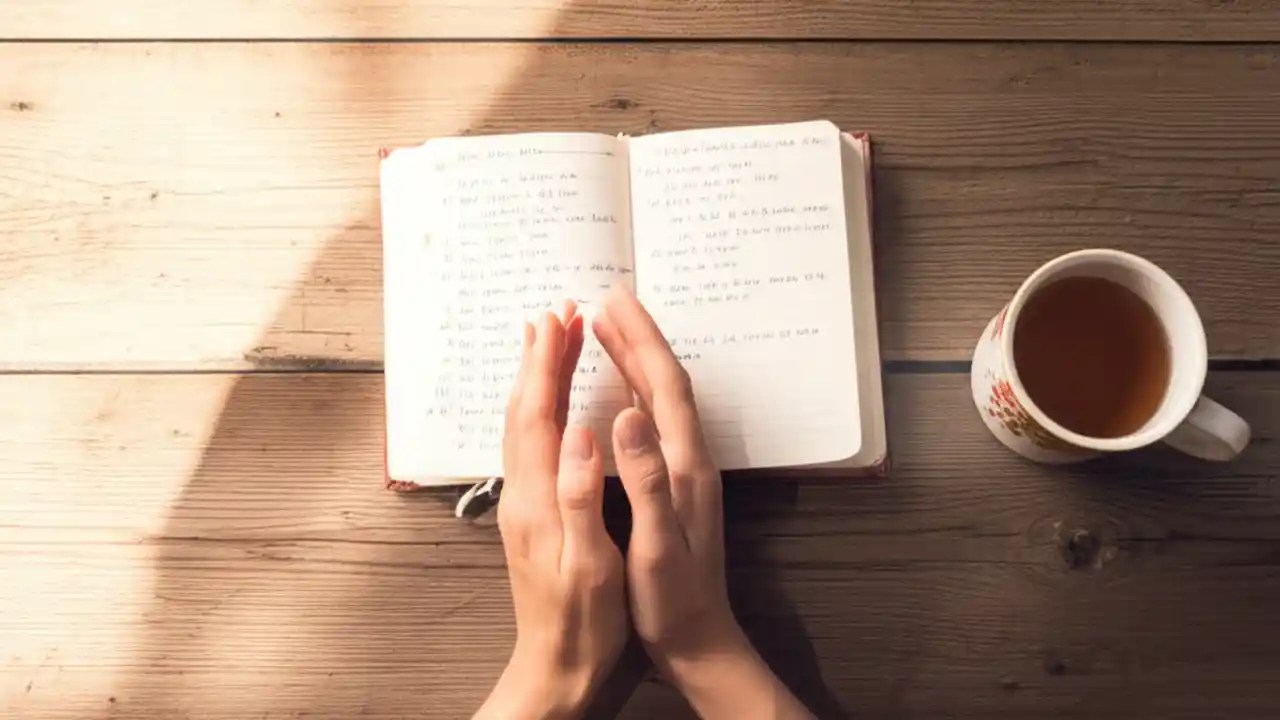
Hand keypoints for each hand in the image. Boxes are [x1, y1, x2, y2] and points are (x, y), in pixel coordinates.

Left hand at [476, 306, 627, 719]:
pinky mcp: (530, 515)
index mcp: (537, 499)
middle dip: (539, 359)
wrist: (554, 666)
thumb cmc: (582, 622)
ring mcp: (522, 504)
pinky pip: (530, 444)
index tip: (561, 320)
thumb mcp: (589, 563)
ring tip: (551, 344)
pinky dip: (540, 409)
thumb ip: (578, 495)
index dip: (547, 364)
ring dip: (537, 380)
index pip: (537, 415)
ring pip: (523, 426)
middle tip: (558, 315)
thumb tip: (576, 433)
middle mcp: (520, 494)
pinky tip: (552, 406)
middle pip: (523, 411)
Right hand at [593, 286, 814, 719]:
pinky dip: (635, 392)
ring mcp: (685, 470)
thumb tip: (628, 415)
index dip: (639, 341)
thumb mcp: (656, 543)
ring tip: (608, 329)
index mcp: (685, 466)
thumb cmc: (673, 599)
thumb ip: (646, 479)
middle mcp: (690, 459)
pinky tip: (618, 391)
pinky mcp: (675, 484)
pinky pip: (654, 421)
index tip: (612, 303)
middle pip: (666, 382)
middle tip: (607, 299)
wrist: (699, 639)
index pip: (664, 387)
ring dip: (636, 359)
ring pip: (660, 399)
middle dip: (638, 336)